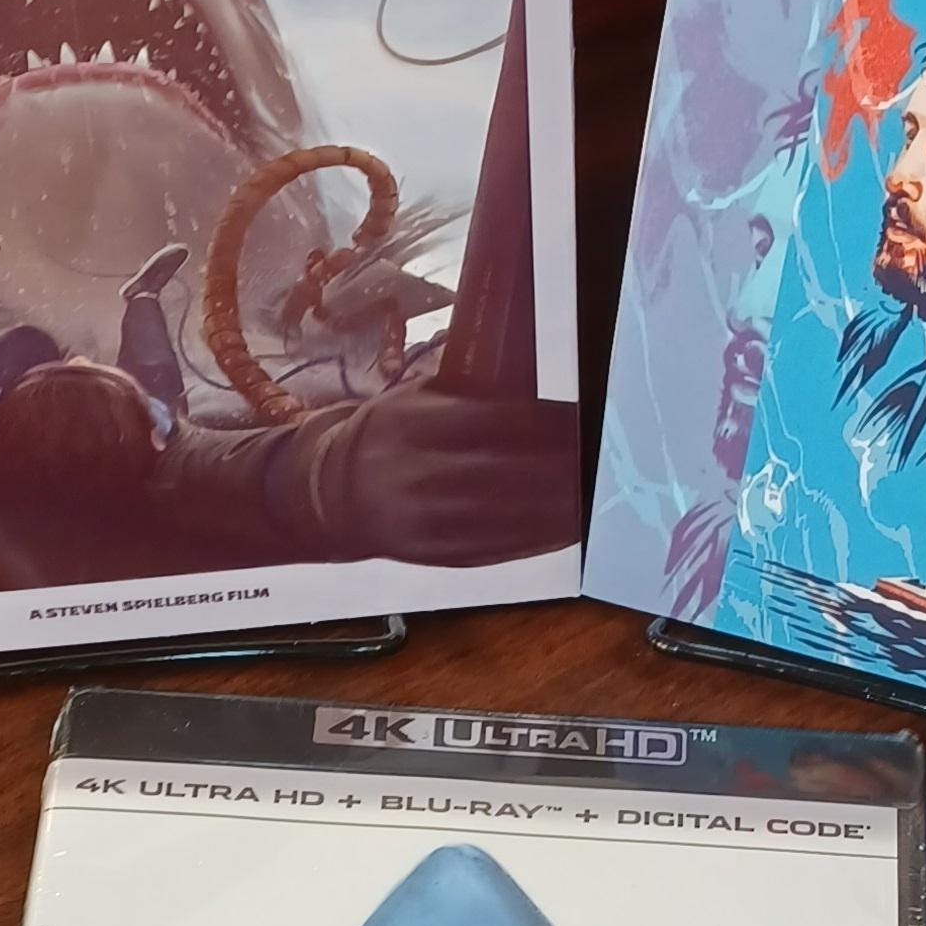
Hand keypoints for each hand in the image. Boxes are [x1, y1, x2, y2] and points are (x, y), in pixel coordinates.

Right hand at [316, 391, 579, 565]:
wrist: (330, 494)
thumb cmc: (388, 435)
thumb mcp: (413, 400)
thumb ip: (464, 394)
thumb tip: (528, 372)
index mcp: (410, 424)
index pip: (491, 422)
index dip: (542, 422)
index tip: (578, 418)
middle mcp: (413, 474)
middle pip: (506, 471)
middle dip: (558, 465)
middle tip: (595, 456)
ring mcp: (423, 519)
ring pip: (505, 514)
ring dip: (556, 505)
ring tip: (589, 491)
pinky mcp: (432, 554)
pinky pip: (495, 548)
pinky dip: (536, 538)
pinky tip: (565, 526)